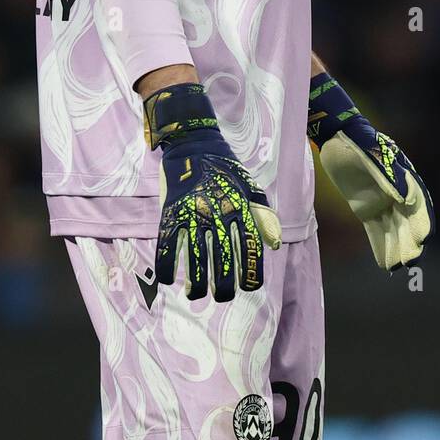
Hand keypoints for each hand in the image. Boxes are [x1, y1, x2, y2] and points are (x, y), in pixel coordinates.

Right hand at [143, 83, 281, 301]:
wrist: (193, 143)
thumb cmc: (225, 169)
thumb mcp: (250, 188)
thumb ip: (263, 217)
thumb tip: (272, 246)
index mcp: (241, 207)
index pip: (250, 247)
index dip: (251, 272)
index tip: (249, 287)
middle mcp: (219, 213)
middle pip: (223, 259)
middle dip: (223, 286)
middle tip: (221, 296)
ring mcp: (194, 213)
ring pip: (195, 258)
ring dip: (195, 283)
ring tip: (194, 294)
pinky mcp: (172, 211)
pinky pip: (168, 244)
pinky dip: (166, 266)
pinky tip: (168, 279)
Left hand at [308, 72, 433, 271]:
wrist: (337, 137)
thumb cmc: (359, 141)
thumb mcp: (373, 156)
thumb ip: (389, 177)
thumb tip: (406, 199)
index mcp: (405, 179)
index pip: (418, 205)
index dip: (422, 222)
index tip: (423, 239)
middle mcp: (397, 194)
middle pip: (407, 222)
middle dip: (409, 241)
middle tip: (411, 262)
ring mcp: (382, 202)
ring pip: (392, 229)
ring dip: (395, 248)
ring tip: (397, 268)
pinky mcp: (366, 209)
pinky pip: (376, 231)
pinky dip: (380, 245)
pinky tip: (384, 263)